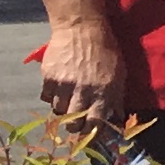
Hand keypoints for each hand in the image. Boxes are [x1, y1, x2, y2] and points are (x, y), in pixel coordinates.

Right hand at [38, 0, 139, 127]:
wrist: (81, 28)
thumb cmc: (105, 51)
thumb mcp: (119, 73)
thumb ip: (117, 97)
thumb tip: (118, 118)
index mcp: (103, 91)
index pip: (96, 122)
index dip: (92, 133)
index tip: (90, 137)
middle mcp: (83, 90)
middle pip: (74, 122)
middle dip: (74, 127)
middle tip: (75, 124)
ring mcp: (64, 84)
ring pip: (58, 111)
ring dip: (63, 110)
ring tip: (68, 102)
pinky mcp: (48, 77)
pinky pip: (46, 98)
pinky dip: (51, 97)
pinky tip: (57, 90)